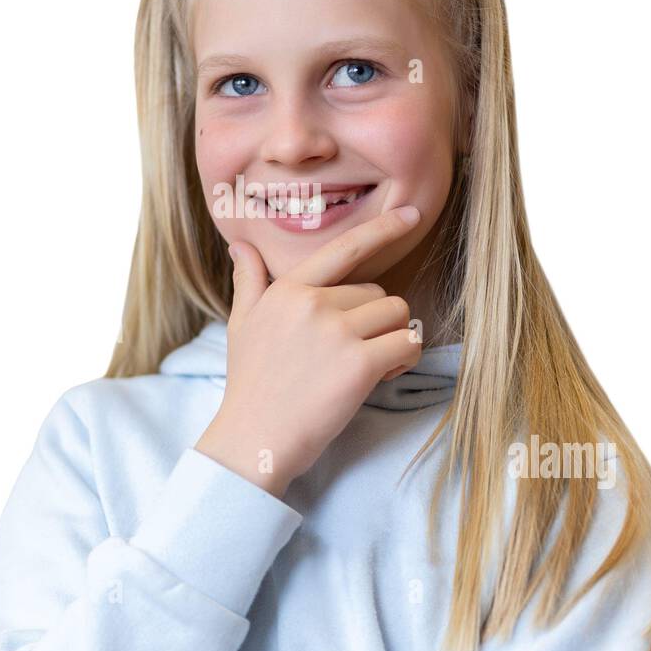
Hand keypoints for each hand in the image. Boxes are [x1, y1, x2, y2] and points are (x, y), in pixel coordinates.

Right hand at [195, 205, 423, 497]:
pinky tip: (382, 377)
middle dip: (376, 322)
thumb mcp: (241, 325)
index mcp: (289, 289)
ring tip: (367, 367)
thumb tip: (239, 245)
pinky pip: (407, 343)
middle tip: (352, 354)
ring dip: (393, 339)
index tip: (411, 213)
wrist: (253, 438)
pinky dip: (404, 359)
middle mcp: (313, 302)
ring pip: (398, 314)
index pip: (344, 248)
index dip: (382, 229)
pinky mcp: (359, 363)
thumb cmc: (250, 384)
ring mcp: (336, 331)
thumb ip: (248, 281)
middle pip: (379, 292)